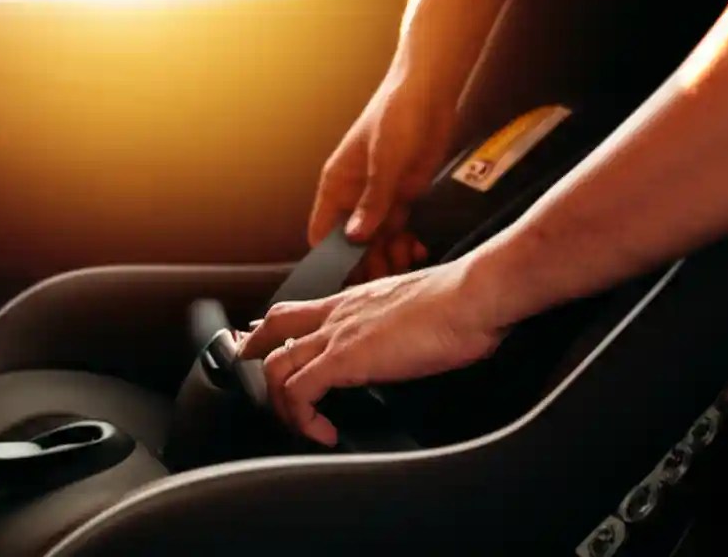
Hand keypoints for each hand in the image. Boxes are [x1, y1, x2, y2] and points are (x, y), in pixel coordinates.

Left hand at [237, 259, 504, 446]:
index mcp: (353, 299)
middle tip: (256, 387)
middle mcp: (338, 312)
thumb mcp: (415, 311)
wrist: (473, 295)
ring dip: (280, 403)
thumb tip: (404, 343)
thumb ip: (396, 326)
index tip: (264, 350)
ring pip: (277, 366)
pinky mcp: (346, 358)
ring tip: (299, 425)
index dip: (272, 332)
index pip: (296, 310)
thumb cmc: (460, 302)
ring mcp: (338, 334)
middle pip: (271, 329)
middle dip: (253, 359)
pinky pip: (300, 392)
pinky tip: (324, 433)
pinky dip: (302, 418)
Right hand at [309, 73, 458, 280]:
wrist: (428, 93)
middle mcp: (353, 196)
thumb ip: (373, 200)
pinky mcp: (403, 196)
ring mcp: (378, 198)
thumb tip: (356, 238)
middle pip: (352, 244)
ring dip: (388, 257)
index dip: (330, 260)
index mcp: (337, 186)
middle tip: (381, 283)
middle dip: (364, 264)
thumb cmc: (396, 116)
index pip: (323, 233)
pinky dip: (406, 243)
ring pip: (377, 240)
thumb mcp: (385, 160)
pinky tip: (416, 250)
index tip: (343, 281)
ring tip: (402, 267)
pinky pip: (399, 229)